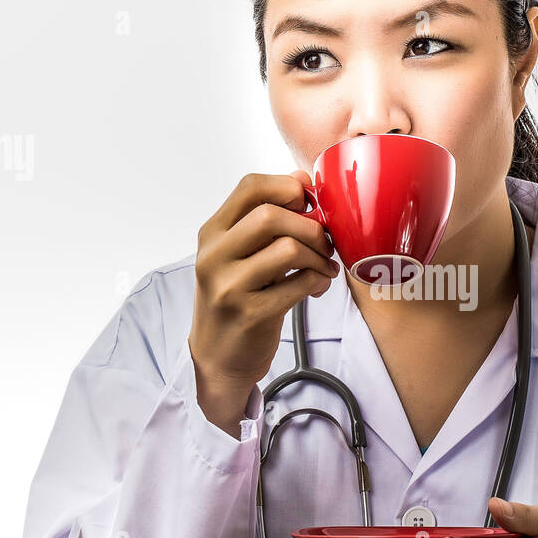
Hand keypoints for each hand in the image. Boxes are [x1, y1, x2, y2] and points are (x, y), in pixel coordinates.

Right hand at [189, 170, 340, 430]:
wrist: (218, 358)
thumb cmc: (236, 300)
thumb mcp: (240, 255)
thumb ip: (264, 221)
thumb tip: (300, 179)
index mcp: (212, 233)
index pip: (250, 186)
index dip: (288, 187)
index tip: (309, 205)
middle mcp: (214, 255)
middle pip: (271, 215)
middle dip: (311, 226)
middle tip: (325, 244)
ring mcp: (228, 286)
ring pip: (289, 248)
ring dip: (319, 256)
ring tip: (324, 268)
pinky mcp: (249, 314)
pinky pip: (299, 284)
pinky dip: (319, 281)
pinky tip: (318, 287)